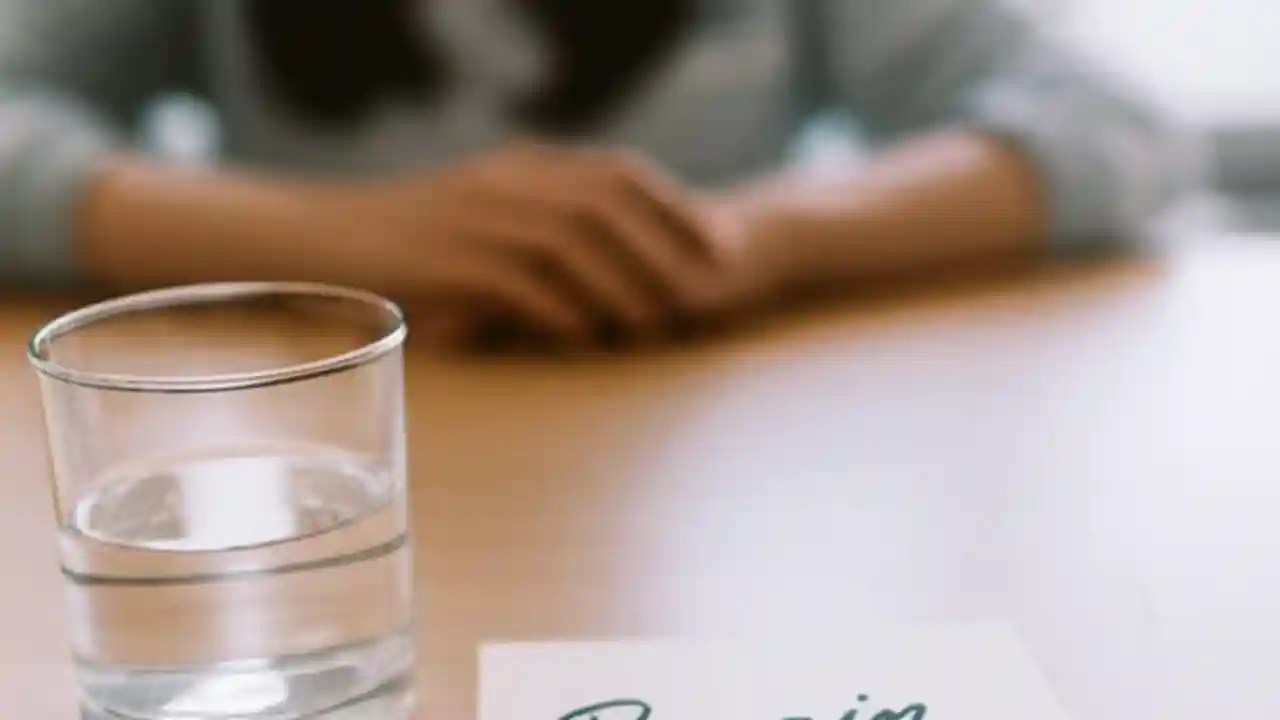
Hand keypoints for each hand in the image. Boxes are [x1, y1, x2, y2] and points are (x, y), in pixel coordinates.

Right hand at [324, 144, 733, 345]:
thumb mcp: (481, 218)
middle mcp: (508, 183)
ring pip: (574, 239)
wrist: (319, 242)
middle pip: (609, 202)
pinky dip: (563, 307)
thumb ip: (541, 229)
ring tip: (657, 323)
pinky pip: (523, 280)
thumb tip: (608, 272)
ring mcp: (478, 218)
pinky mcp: (449, 261)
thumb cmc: (407, 244)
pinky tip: (589, 334)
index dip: (676, 207)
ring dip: (624, 281)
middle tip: (707, 288)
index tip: (717, 244)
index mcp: (521, 168)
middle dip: (668, 244)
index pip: (618, 173)